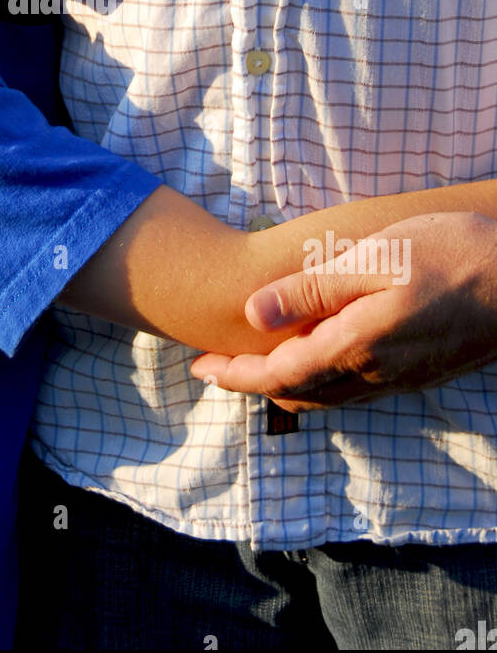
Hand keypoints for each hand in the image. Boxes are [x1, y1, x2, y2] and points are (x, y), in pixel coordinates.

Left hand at [190, 211, 496, 410]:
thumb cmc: (452, 255)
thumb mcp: (376, 259)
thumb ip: (313, 289)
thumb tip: (253, 313)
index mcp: (357, 346)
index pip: (279, 376)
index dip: (236, 376)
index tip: (201, 367)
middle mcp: (375, 374)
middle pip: (298, 394)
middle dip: (252, 384)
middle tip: (216, 366)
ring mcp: (399, 378)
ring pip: (327, 397)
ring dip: (284, 385)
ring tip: (255, 364)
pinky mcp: (417, 372)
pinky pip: (354, 390)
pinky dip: (319, 381)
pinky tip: (315, 357)